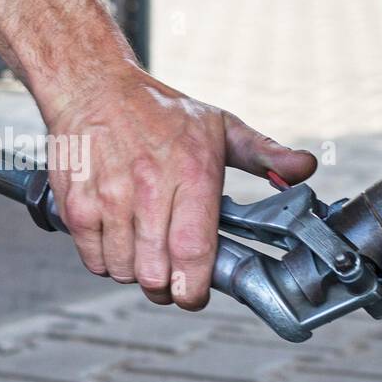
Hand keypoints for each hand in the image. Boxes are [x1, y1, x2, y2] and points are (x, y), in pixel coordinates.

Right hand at [44, 65, 315, 309]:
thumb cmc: (160, 111)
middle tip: (173, 279)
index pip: (193, 250)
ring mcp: (109, 196)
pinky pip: (93, 258)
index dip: (194, 288)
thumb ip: (265, 154)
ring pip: (124, 270)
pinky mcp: (76, 203)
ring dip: (137, 274)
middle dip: (167, 289)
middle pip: (156, 271)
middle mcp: (149, 186)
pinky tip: (120, 240)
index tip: (195, 296)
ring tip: (146, 252)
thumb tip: (305, 168)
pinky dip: (107, 261)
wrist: (92, 85)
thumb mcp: (221, 125)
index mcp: (192, 172)